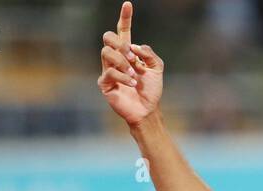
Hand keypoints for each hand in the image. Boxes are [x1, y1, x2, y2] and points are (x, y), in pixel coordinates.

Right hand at [97, 1, 163, 126]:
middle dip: (120, 43)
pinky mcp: (104, 83)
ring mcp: (108, 69)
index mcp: (128, 52)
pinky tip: (132, 83)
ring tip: (134, 74)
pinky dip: (123, 77)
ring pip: (106, 52)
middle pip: (108, 37)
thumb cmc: (151, 89)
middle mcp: (116, 58)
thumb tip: (134, 46)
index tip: (128, 5)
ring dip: (122, 62)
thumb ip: (149, 53)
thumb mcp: (157, 68)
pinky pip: (109, 72)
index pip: (122, 31)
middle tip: (132, 56)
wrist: (148, 109)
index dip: (124, 18)